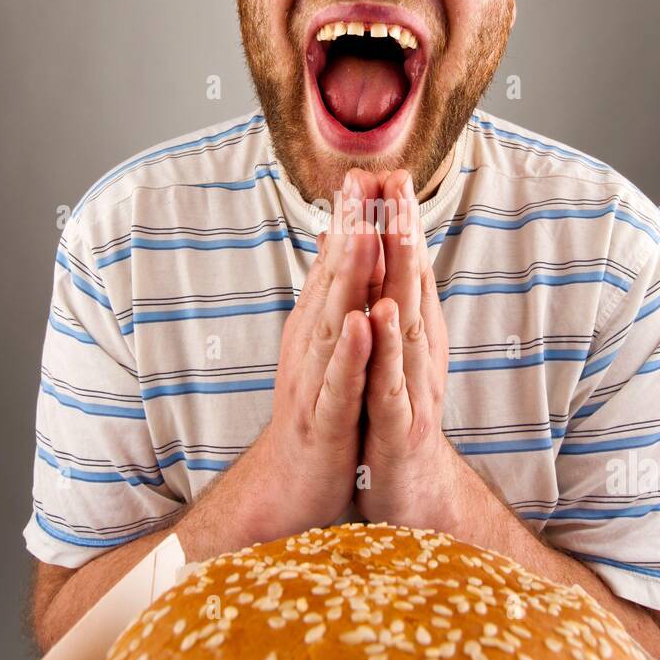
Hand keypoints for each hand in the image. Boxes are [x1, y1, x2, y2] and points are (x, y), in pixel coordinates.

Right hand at [254, 173, 382, 536]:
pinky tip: (363, 322)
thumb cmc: (318, 413)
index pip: (336, 266)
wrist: (294, 486)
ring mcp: (314, 381)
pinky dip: (351, 352)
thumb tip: (335, 246)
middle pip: (332, 282)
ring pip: (334, 323)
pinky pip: (339, 382)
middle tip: (361, 182)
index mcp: (318, 329)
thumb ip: (330, 298)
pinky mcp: (324, 419)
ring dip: (348, 279)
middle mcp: (311, 346)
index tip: (364, 172)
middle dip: (349, 231)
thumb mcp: (326, 350)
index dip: (350, 221)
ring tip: (364, 235)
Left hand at [354, 169, 456, 529]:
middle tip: (398, 182)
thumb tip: (372, 260)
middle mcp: (419, 356)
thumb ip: (384, 311)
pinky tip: (375, 318)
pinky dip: (381, 350)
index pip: (406, 272)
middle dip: (405, 232)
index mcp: (412, 339)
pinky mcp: (398, 426)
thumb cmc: (392, 423)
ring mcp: (412, 390)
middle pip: (412, 286)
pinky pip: (388, 383)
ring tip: (394, 232)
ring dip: (401, 277)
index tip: (390, 173)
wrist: (409, 500)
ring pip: (406, 326)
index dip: (399, 223)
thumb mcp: (386, 361)